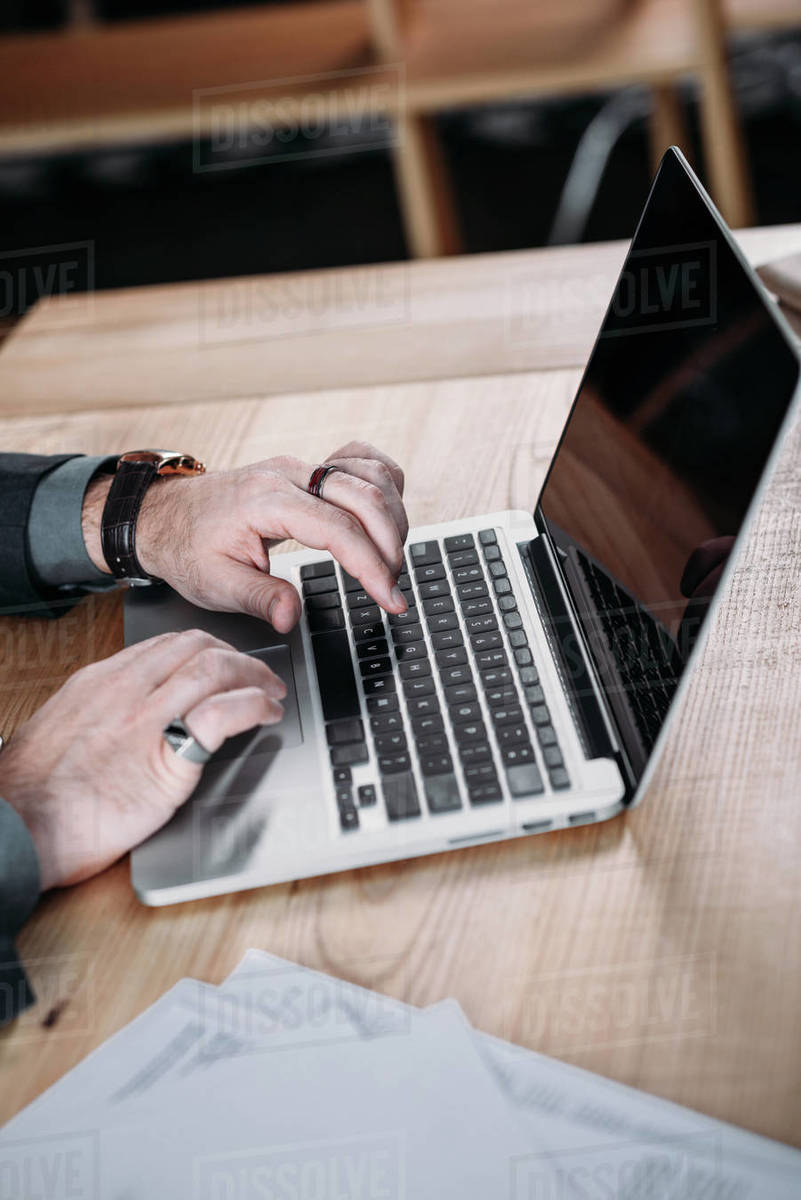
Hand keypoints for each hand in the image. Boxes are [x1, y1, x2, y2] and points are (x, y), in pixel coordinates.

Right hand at [0, 630, 285, 889]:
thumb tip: (124, 724)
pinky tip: (265, 714)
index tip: (224, 664)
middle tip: (258, 677)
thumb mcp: (62, 734)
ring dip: (254, 677)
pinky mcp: (164, 760)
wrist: (14, 829)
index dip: (206, 651)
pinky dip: (253, 706)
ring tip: (270, 693)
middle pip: (196, 647)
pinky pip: (220, 714)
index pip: (166, 645)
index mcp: (98, 683)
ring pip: (214, 669)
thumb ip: (97, 718)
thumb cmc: (32, 797)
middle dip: (236, 656)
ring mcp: (144, 721)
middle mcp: (123, 690)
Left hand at [83, 441, 408, 632]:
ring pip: (371, 474)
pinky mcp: (307, 469)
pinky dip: (384, 485)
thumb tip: (289, 617)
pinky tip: (385, 515)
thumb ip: (258, 598)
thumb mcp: (214, 583)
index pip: (340, 531)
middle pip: (366, 497)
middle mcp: (290, 475)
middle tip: (392, 586)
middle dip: (391, 545)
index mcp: (267, 501)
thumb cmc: (188, 548)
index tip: (391, 599)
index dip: (373, 567)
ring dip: (393, 515)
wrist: (164, 515)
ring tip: (390, 557)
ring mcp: (300, 467)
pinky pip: (361, 461)